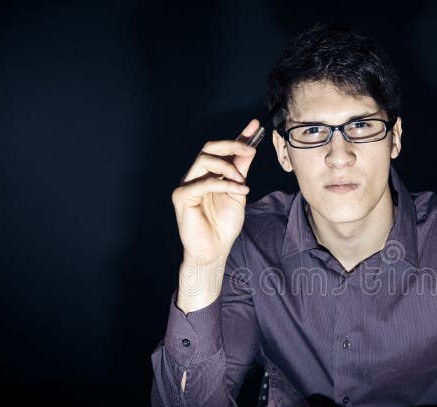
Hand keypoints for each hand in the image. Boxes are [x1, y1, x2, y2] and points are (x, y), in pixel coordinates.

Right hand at [171, 120, 259, 267]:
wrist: (214, 250)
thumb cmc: (224, 225)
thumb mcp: (238, 193)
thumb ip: (241, 171)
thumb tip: (250, 148)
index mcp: (210, 173)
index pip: (222, 150)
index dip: (238, 137)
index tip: (254, 125)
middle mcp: (196, 175)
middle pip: (209, 148)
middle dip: (232, 145)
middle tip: (250, 151)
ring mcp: (187, 184)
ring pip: (204, 160)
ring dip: (228, 167)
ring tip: (242, 182)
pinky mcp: (181, 197)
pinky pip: (202, 183)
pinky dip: (222, 185)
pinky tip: (238, 192)